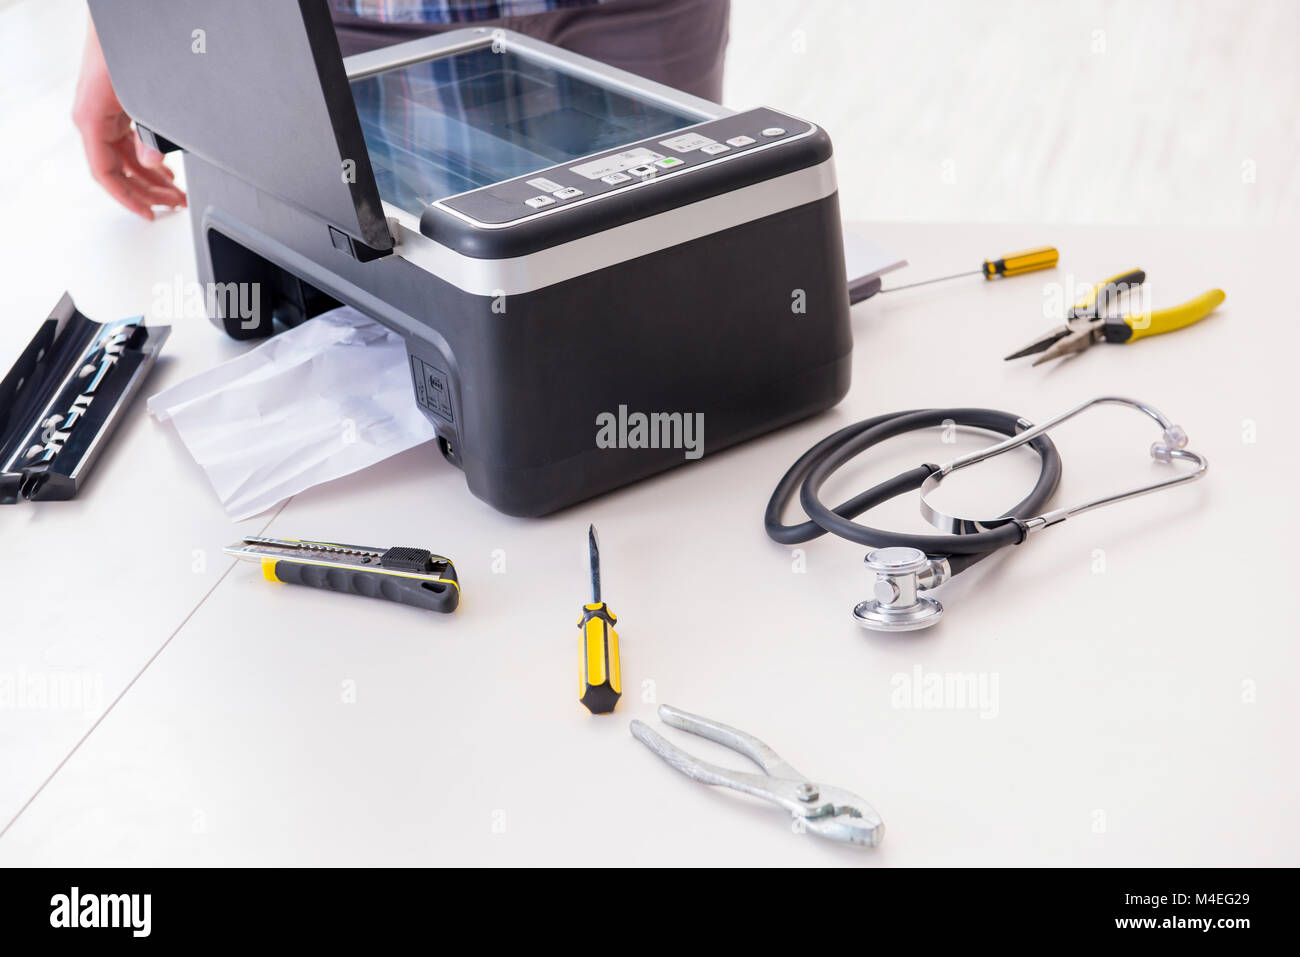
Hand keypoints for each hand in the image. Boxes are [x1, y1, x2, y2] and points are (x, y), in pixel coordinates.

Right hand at [72, 21, 185, 219]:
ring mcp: (104, 114)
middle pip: (120, 171)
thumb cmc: (123, 50)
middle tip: (174, 205)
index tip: (148, 214)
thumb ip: (149, 135)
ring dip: (151, 178)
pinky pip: (131, 143)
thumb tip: (154, 165)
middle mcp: (93, 120)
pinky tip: (166, 171)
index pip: (105, 174)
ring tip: (175, 193)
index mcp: (90, 120)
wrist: (124, 20)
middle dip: (148, 191)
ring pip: (127, 159)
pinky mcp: (117, 109)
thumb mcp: (141, 98)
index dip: (127, 198)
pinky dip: (149, 159)